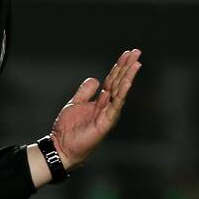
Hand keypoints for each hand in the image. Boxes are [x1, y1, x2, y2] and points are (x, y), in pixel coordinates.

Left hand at [50, 48, 142, 170]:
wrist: (62, 147)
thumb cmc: (69, 129)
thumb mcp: (76, 103)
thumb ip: (86, 92)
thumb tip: (96, 79)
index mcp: (101, 100)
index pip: (113, 80)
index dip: (119, 66)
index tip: (127, 53)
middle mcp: (108, 106)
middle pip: (119, 82)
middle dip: (128, 67)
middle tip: (137, 52)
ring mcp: (108, 114)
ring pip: (121, 92)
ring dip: (128, 77)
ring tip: (136, 64)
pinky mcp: (106, 123)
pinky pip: (115, 106)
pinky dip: (121, 94)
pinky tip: (126, 82)